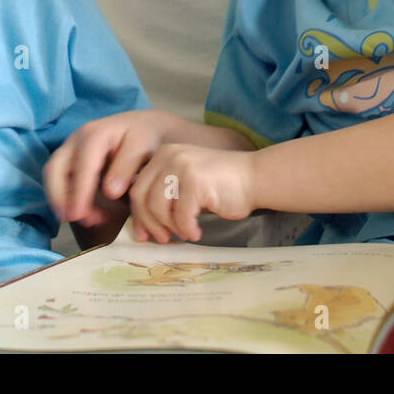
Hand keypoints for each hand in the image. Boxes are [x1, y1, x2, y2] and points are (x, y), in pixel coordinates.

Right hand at [43, 110, 184, 226]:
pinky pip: (62, 182)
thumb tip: (110, 193)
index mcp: (94, 134)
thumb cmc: (144, 136)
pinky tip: (90, 215)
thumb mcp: (142, 146)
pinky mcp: (71, 163)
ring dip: (62, 201)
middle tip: (72, 219)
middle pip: (54, 169)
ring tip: (86, 221)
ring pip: (53, 177)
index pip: (81, 164)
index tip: (80, 214)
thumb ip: (126, 166)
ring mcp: (71, 152)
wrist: (142, 126)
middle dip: (59, 196)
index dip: (79, 190)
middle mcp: (76, 141)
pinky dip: (70, 200)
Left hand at [127, 144, 256, 243]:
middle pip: (142, 198)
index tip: (144, 234)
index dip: (139, 216)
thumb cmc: (222, 186)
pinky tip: (196, 232)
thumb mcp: (185, 183)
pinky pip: (180, 215)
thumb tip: (143, 225)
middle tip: (163, 239)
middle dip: (150, 224)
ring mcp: (181, 166)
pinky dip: (187, 229)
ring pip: (158, 208)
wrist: (255, 178)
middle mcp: (168, 156)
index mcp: (163, 155)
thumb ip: (164, 195)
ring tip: (185, 233)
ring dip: (171, 227)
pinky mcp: (195, 181)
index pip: (138, 188)